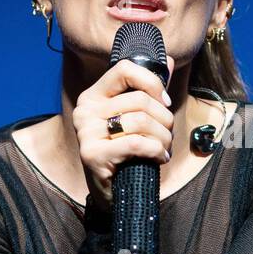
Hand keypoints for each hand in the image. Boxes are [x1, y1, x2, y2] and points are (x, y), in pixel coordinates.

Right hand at [72, 56, 175, 213]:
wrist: (113, 193)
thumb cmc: (127, 152)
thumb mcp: (138, 118)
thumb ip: (149, 90)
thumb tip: (167, 60)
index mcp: (94, 96)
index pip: (124, 69)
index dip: (152, 82)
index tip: (164, 101)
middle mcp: (85, 110)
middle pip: (139, 100)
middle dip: (164, 118)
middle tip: (167, 134)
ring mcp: (85, 132)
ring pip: (141, 121)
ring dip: (163, 137)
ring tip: (164, 147)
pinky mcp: (92, 154)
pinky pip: (137, 143)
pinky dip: (156, 150)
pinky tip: (159, 158)